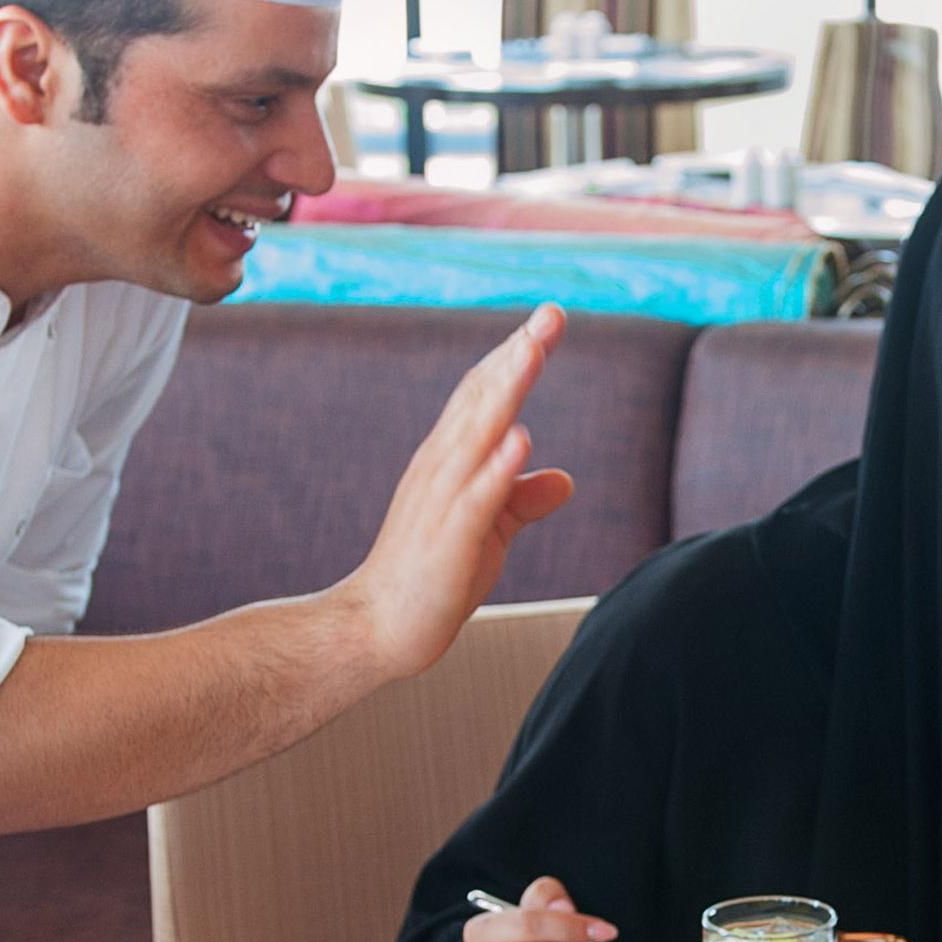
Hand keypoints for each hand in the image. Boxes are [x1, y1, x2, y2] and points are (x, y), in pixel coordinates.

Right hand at [324, 306, 578, 679]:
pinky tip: (522, 439)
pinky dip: (498, 467)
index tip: (549, 319)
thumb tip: (564, 479)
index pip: (485, 394)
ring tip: (534, 351)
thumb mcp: (489, 531)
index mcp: (450, 460)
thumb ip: (522, 499)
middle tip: (551, 313)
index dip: (516, 356)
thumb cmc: (432, 576)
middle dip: (518, 354)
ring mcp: (441, 500)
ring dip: (507, 391)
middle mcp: (442, 467)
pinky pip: (476, 497)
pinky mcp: (447, 539)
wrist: (377, 628)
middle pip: (482, 398)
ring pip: (477, 435)